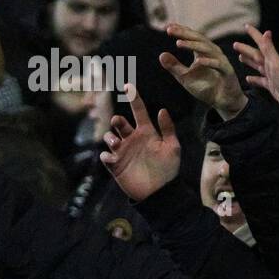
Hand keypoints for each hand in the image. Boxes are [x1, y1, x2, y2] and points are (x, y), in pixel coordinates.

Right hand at [99, 83, 180, 201]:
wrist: (160, 192)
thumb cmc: (168, 169)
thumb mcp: (173, 147)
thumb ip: (168, 129)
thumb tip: (162, 109)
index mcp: (147, 132)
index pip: (139, 112)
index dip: (134, 98)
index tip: (129, 86)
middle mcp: (133, 139)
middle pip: (119, 123)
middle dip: (117, 121)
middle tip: (119, 123)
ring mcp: (123, 152)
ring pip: (109, 137)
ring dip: (110, 138)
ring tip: (116, 144)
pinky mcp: (116, 165)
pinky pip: (105, 156)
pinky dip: (106, 155)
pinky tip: (112, 158)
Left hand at [160, 23, 245, 119]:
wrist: (223, 102)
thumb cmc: (206, 88)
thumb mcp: (185, 77)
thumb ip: (174, 66)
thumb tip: (161, 54)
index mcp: (203, 52)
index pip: (192, 37)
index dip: (180, 31)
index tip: (167, 27)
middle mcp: (213, 53)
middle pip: (199, 39)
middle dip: (184, 34)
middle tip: (170, 30)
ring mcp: (221, 61)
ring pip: (207, 49)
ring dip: (193, 45)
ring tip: (179, 43)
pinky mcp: (228, 72)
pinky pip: (218, 65)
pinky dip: (208, 62)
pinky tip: (198, 61)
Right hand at [233, 24, 278, 103]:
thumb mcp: (275, 63)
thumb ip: (269, 49)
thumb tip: (266, 32)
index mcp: (271, 58)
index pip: (260, 43)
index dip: (254, 34)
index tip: (246, 26)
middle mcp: (271, 65)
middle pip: (256, 54)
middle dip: (246, 49)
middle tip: (235, 44)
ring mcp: (271, 75)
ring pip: (257, 66)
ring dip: (249, 61)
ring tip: (240, 57)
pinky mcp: (271, 86)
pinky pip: (260, 81)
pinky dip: (254, 79)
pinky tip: (248, 79)